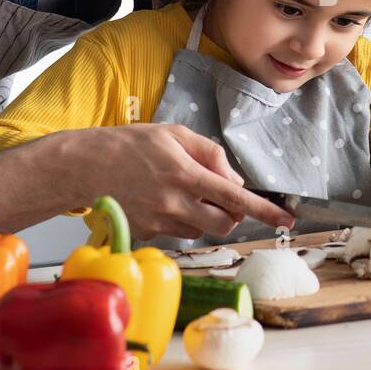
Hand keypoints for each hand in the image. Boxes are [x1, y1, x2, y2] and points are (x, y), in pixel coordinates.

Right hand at [54, 123, 294, 240]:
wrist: (84, 166)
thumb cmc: (129, 145)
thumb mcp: (174, 134)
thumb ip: (210, 154)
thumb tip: (234, 181)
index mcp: (184, 174)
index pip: (235, 198)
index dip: (264, 211)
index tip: (286, 219)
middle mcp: (173, 203)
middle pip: (224, 222)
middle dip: (232, 213)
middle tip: (220, 195)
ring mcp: (159, 223)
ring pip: (202, 230)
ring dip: (205, 216)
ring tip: (181, 191)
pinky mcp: (147, 235)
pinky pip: (178, 234)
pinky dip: (182, 221)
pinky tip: (162, 201)